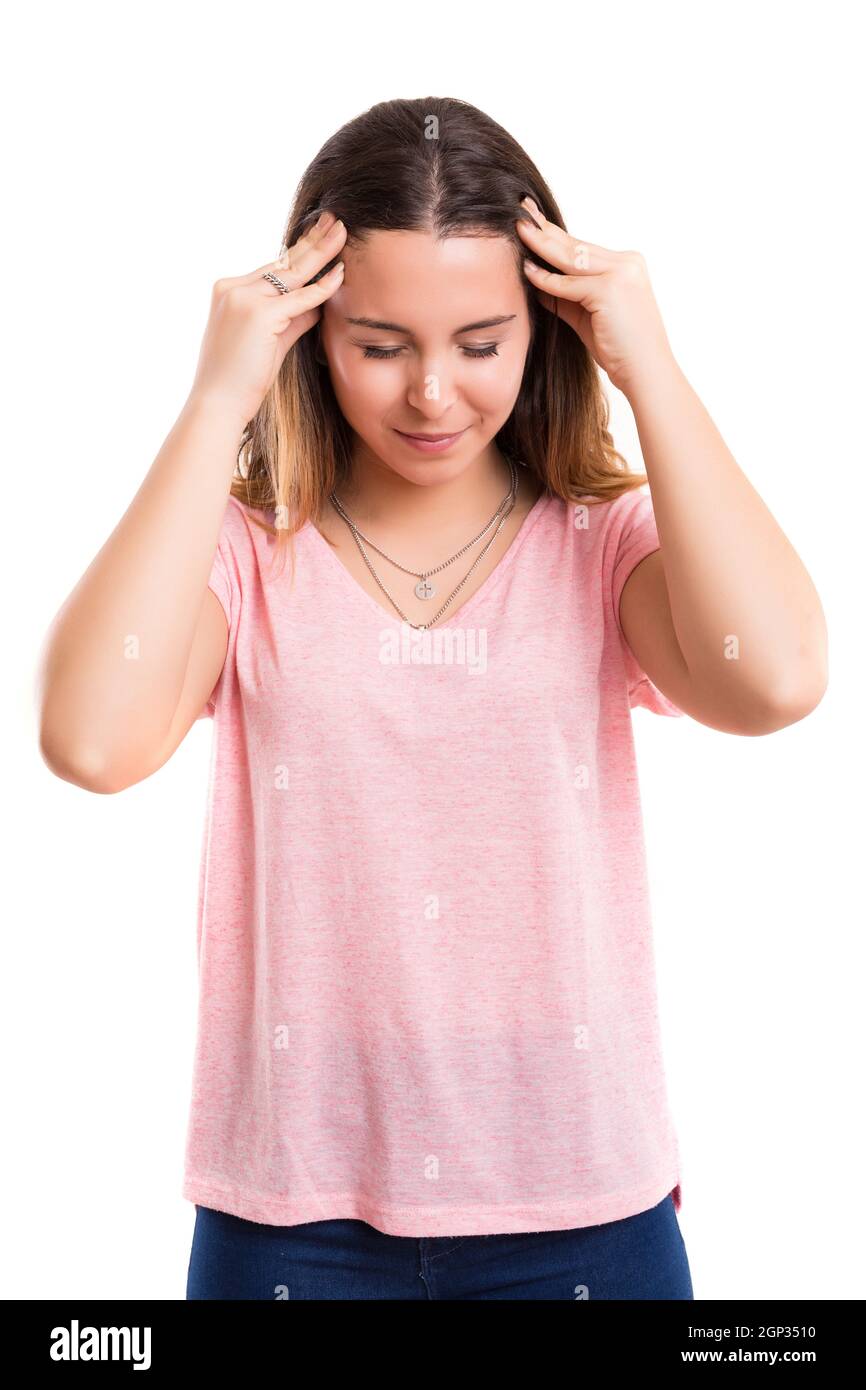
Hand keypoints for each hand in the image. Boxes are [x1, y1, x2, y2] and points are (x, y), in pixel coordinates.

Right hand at [188, 210, 347, 424]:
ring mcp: (244, 299)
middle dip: (311, 240)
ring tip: (342, 233)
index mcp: (229, 291)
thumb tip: (316, 305)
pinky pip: (299, 298)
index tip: (317, 235)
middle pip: (282, 261)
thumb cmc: (239, 381)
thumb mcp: (269, 343)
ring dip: (320, 252)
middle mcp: (233, 288)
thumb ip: (292, 320)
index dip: (297, 252)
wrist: (217, 404)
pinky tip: (340, 273)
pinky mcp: (259, 315)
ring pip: (292, 273)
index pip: (271, 268)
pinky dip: (322, 287)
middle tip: (334, 220)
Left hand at [516, 196, 675, 395]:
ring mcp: (620, 273)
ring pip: (571, 257)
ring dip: (541, 243)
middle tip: (521, 211)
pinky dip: (546, 279)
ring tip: (519, 229)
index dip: (555, 234)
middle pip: (576, 244)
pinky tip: (527, 271)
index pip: (582, 247)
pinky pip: (568, 284)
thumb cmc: (621, 349)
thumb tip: (536, 280)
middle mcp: (627, 263)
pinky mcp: (609, 290)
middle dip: (545, 228)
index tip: (533, 220)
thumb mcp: (588, 317)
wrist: (647, 373)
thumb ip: (565, 297)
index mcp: (627, 265)